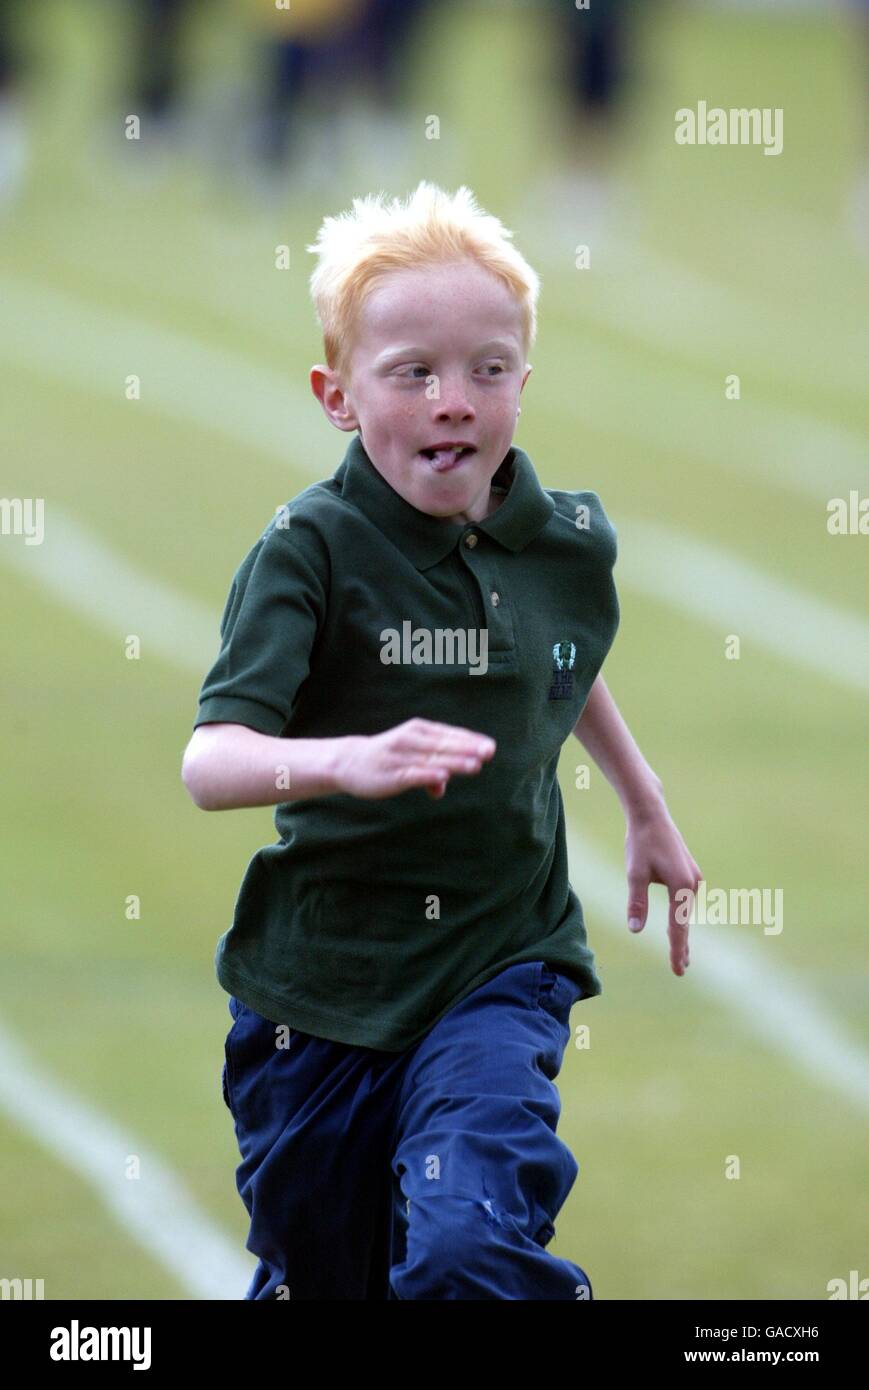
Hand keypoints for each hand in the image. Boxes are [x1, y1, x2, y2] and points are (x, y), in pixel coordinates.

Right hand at [334, 718, 495, 800]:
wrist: (349, 762)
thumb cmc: (388, 758)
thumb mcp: (411, 759)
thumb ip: (431, 770)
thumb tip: (440, 789)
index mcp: (419, 730)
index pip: (449, 735)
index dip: (470, 740)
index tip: (490, 747)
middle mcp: (411, 740)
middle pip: (444, 745)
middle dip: (467, 749)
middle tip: (489, 752)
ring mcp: (401, 757)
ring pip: (432, 760)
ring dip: (454, 762)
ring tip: (476, 765)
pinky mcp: (392, 774)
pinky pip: (413, 775)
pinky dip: (428, 776)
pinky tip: (443, 777)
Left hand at [624, 796, 702, 976]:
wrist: (651, 815)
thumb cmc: (641, 843)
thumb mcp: (634, 874)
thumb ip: (636, 903)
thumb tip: (636, 930)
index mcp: (681, 887)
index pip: (678, 927)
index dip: (676, 949)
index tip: (678, 970)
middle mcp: (692, 884)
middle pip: (685, 921)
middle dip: (681, 945)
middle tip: (681, 969)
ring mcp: (693, 877)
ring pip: (685, 910)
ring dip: (682, 930)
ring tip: (680, 952)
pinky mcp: (689, 871)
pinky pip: (685, 900)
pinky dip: (682, 914)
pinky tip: (679, 922)